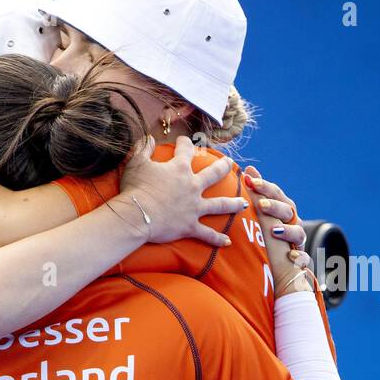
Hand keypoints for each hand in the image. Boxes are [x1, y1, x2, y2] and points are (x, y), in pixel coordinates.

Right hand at [118, 136, 249, 245]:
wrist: (137, 215)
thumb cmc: (136, 189)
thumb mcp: (136, 163)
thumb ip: (143, 148)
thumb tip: (148, 138)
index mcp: (179, 169)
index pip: (186, 151)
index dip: (185, 143)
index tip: (184, 141)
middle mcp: (192, 186)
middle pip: (213, 174)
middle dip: (222, 167)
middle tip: (229, 164)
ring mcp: (194, 207)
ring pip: (219, 204)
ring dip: (233, 203)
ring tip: (243, 203)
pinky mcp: (190, 226)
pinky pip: (207, 233)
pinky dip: (217, 239)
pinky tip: (227, 242)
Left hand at [243, 166, 312, 295]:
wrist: (282, 269)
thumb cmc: (269, 238)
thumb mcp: (263, 217)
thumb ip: (258, 196)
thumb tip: (249, 171)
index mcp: (283, 212)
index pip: (277, 195)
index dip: (266, 187)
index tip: (250, 180)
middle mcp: (293, 224)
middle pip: (288, 211)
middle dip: (275, 207)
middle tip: (260, 205)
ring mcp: (298, 241)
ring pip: (298, 233)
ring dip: (286, 231)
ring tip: (273, 230)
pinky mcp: (300, 260)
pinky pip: (303, 258)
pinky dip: (298, 257)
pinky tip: (290, 256)